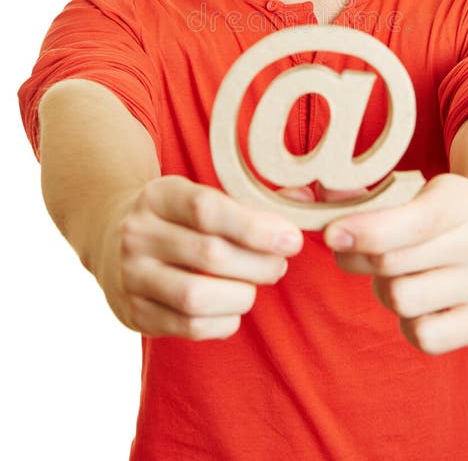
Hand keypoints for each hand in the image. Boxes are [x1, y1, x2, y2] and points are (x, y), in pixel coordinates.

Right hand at [100, 176, 302, 340]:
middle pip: (210, 256)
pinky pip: (188, 327)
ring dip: (242, 296)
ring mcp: (130, 276)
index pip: (209, 210)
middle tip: (279, 264)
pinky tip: (231, 308)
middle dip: (259, 265)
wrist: (110, 233)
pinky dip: (223, 322)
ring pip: (197, 297)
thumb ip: (252, 201)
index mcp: (160, 195)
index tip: (292, 239)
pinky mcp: (132, 313)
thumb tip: (303, 201)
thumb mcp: (201, 193)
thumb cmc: (177, 214)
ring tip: (253, 286)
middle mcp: (138, 234)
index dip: (256, 227)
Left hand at [323, 173, 467, 354]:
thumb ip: (363, 194)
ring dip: (384, 290)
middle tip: (357, 251)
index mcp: (459, 201)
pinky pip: (424, 337)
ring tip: (395, 275)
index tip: (332, 234)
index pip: (406, 223)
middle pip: (392, 264)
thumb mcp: (414, 187)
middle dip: (361, 258)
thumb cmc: (441, 208)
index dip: (362, 231)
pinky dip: (408, 323)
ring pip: (403, 300)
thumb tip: (317, 194)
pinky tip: (417, 300)